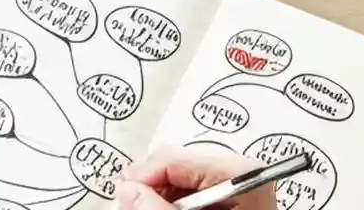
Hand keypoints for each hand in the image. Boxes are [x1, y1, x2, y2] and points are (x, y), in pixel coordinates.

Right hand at [116, 147, 277, 209]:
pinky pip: (189, 192)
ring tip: (145, 209)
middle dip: (148, 188)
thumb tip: (127, 191)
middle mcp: (239, 171)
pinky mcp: (228, 198)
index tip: (122, 197)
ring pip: (178, 180)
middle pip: (174, 166)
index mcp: (240, 173)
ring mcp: (234, 184)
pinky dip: (172, 204)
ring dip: (158, 198)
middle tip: (129, 207)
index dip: (142, 177)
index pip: (174, 158)